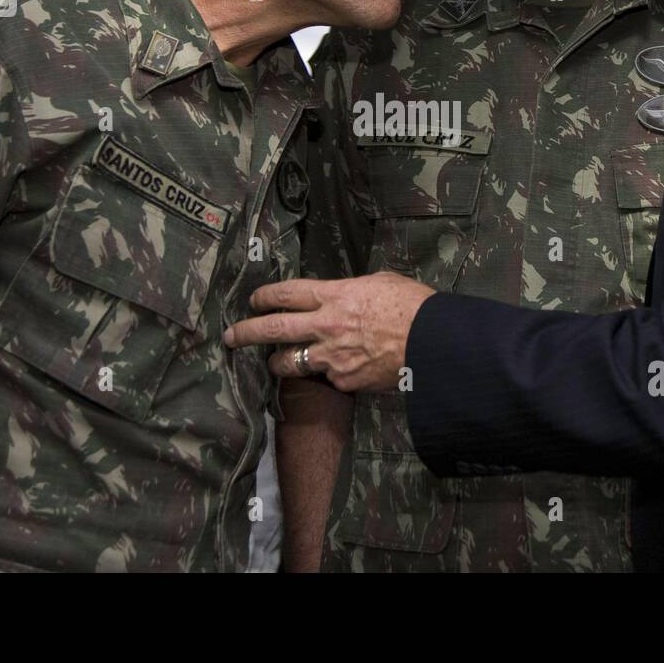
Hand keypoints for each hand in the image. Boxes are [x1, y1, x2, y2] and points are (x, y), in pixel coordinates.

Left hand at [224, 272, 434, 391]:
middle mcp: (325, 325)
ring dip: (278, 361)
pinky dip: (329, 375)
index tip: (253, 300)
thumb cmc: (413, 305)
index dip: (264, 296)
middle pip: (273, 328)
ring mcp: (332, 357)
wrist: (434, 343)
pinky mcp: (344, 382)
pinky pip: (327, 378)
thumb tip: (340, 296)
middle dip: (246, 332)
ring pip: (289, 361)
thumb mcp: (380, 282)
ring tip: (274, 362)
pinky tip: (339, 372)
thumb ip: (351, 290)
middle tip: (229, 336)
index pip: (286, 294)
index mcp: (334, 295)